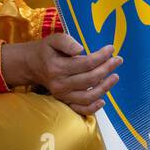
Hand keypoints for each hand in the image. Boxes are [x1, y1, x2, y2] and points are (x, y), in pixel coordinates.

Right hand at [1, 34, 120, 115]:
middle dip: (107, 69)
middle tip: (118, 60)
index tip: (111, 48)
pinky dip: (93, 108)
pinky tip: (103, 100)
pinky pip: (80, 109)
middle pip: (90, 79)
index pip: (85, 63)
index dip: (101, 56)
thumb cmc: (46, 50)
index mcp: (57, 67)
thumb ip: (67, 42)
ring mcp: (62, 95)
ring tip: (115, 76)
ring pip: (88, 96)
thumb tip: (81, 49)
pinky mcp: (64, 102)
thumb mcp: (53, 40)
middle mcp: (60, 84)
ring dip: (105, 87)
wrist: (32, 65)